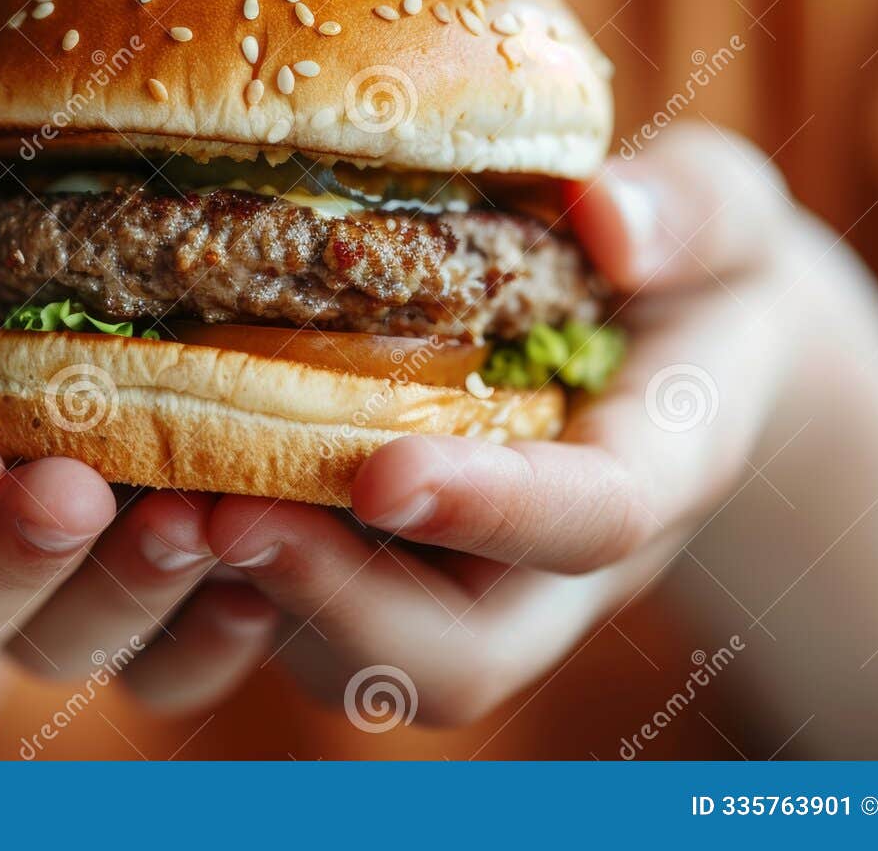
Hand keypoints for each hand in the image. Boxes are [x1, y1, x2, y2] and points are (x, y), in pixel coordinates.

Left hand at [203, 125, 811, 725]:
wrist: (677, 355)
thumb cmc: (694, 269)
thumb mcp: (727, 212)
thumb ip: (691, 211)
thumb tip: (604, 215)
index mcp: (655, 468)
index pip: (589, 519)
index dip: (489, 510)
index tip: (383, 469)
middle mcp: (552, 564)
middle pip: (457, 656)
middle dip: (337, 601)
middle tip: (218, 510)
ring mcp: (468, 586)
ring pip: (362, 666)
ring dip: (254, 605)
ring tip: (156, 507)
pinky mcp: (392, 580)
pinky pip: (302, 632)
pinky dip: (220, 592)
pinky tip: (150, 495)